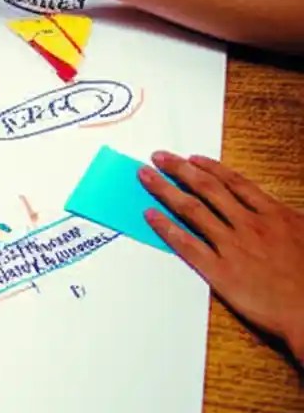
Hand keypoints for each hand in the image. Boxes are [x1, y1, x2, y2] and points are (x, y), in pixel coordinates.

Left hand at [140, 152, 303, 365]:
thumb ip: (285, 221)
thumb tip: (271, 211)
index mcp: (274, 215)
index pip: (234, 182)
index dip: (209, 167)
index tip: (191, 159)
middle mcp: (250, 225)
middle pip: (207, 188)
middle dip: (179, 169)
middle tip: (158, 158)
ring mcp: (233, 247)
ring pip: (192, 210)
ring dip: (165, 189)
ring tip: (145, 177)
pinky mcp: (221, 272)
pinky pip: (187, 245)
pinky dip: (165, 228)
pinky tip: (150, 215)